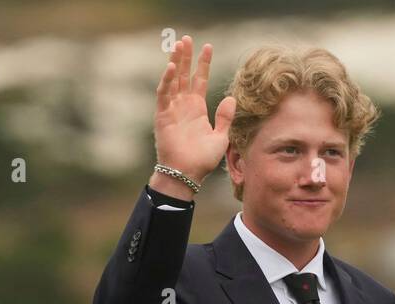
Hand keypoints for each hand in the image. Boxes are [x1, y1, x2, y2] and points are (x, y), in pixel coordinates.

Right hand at [151, 36, 235, 188]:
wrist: (187, 173)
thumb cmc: (202, 160)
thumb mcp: (220, 137)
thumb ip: (225, 118)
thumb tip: (231, 99)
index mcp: (197, 108)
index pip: (199, 80)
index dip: (203, 64)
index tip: (207, 47)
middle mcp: (184, 105)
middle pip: (184, 75)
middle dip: (186, 57)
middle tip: (187, 39)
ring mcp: (172, 109)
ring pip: (173, 80)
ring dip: (175, 63)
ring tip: (178, 46)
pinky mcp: (162, 116)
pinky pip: (163, 94)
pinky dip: (166, 81)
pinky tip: (171, 68)